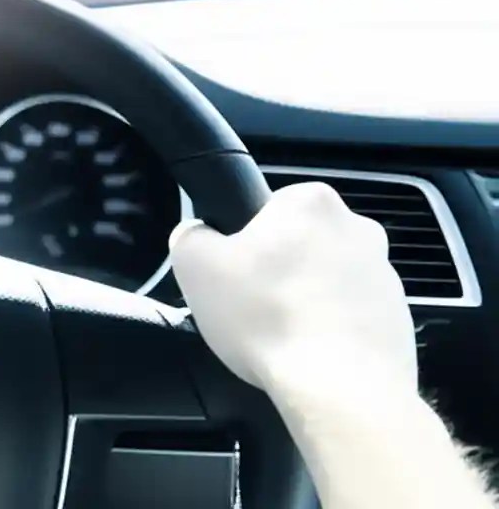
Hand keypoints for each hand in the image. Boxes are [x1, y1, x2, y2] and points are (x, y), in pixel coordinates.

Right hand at [169, 183, 417, 399]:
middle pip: (299, 244)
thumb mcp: (194, 266)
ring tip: (284, 338)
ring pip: (326, 281)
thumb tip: (199, 234)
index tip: (235, 276)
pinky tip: (313, 355)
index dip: (243, 244)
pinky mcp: (400, 317)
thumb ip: (190, 235)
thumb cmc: (266, 318)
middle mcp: (359, 227)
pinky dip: (332, 330)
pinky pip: (352, 316)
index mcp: (311, 201)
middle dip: (278, 271)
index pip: (265, 209)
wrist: (341, 390)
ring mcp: (387, 274)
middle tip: (253, 308)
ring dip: (306, 301)